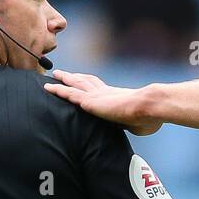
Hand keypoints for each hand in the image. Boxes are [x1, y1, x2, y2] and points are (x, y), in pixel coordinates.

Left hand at [44, 70, 162, 135]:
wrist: (149, 107)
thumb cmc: (149, 117)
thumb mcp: (138, 123)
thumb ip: (132, 123)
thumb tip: (136, 126)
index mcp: (116, 96)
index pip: (99, 87)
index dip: (89, 83)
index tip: (82, 80)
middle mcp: (105, 92)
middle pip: (85, 81)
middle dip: (74, 77)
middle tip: (63, 73)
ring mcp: (97, 96)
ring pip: (75, 84)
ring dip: (63, 79)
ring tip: (53, 75)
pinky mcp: (90, 102)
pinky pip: (70, 94)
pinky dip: (59, 90)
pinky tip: (48, 87)